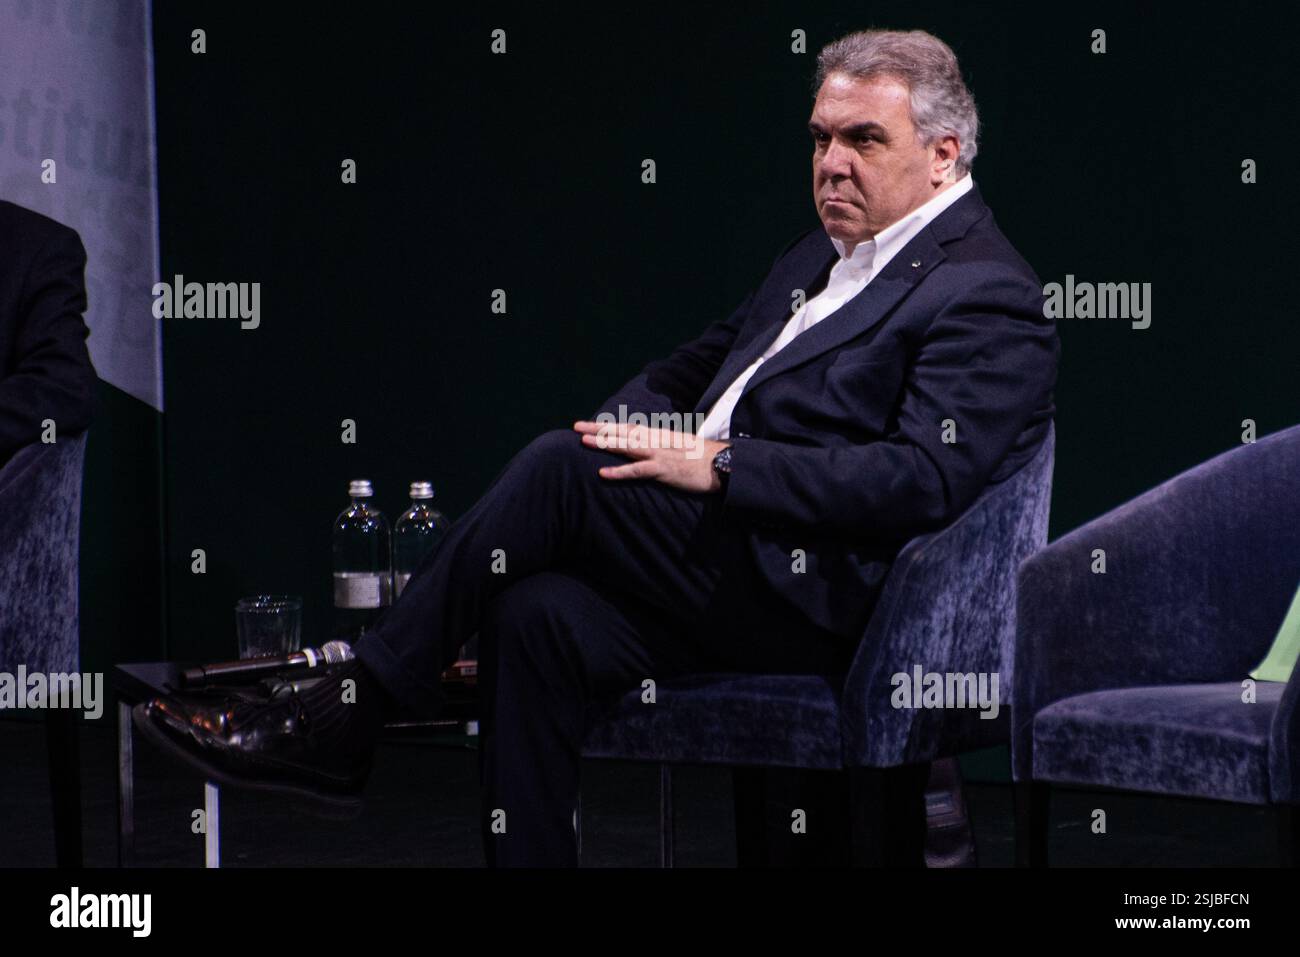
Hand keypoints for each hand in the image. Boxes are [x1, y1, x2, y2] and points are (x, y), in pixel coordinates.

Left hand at [571, 420, 728, 492]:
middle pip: (622, 433)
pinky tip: (603, 473)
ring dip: (604, 444)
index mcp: (658, 435)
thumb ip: (660, 446)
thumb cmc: (701, 458)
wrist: (723, 465)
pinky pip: (637, 471)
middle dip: (598, 430)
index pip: (627, 428)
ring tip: (584, 442)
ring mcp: (659, 454)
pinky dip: (620, 471)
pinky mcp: (663, 470)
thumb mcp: (677, 447)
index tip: (588, 424)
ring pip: (626, 447)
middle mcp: (655, 441)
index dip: (607, 426)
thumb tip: (645, 447)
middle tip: (576, 427)